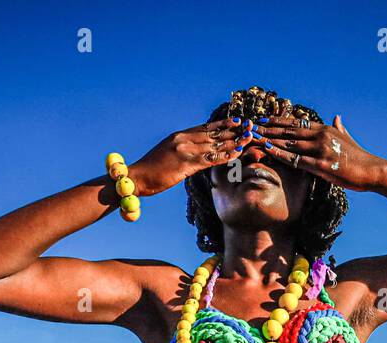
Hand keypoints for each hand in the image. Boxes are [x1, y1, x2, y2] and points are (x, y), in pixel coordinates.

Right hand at [130, 119, 254, 197]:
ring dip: (233, 141)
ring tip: (248, 137)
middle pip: (213, 133)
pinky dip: (225, 155)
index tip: (235, 121)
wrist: (137, 177)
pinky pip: (211, 159)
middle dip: (232, 130)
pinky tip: (237, 153)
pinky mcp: (186, 164)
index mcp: (179, 136)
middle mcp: (183, 140)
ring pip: (215, 144)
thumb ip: (181, 149)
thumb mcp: (166, 153)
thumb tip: (194, 151)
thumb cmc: (151, 169)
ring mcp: (185, 151)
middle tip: (248, 126)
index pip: (205, 128)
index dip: (222, 124)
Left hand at [250, 114, 380, 190]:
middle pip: (288, 130)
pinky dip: (280, 153)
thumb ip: (340, 127)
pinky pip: (296, 158)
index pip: (296, 123)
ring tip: (253, 137)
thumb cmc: (359, 157)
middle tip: (250, 127)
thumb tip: (337, 117)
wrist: (372, 171)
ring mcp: (321, 149)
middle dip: (267, 129)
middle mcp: (321, 135)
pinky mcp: (321, 164)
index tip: (263, 120)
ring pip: (289, 142)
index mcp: (325, 129)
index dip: (278, 121)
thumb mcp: (348, 138)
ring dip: (269, 139)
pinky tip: (267, 150)